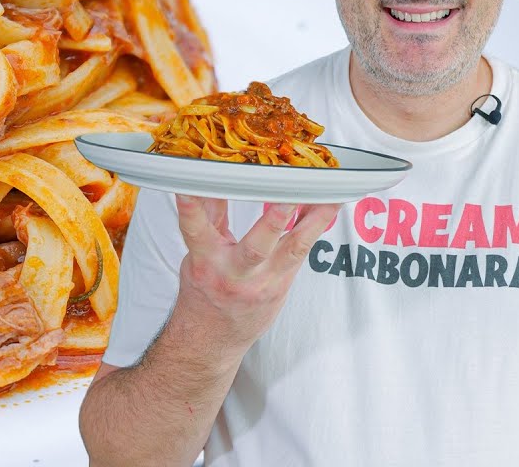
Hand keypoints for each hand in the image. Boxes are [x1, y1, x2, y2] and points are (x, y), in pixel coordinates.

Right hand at [175, 195, 340, 345]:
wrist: (212, 338)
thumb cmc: (204, 293)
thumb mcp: (196, 255)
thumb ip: (207, 218)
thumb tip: (210, 181)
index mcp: (205, 263)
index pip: (195, 231)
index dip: (191, 208)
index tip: (189, 187)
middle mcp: (234, 275)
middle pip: (256, 248)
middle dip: (274, 220)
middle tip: (289, 197)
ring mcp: (262, 283)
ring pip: (292, 250)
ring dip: (313, 222)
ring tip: (328, 197)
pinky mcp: (282, 286)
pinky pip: (301, 253)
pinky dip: (313, 227)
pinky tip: (324, 207)